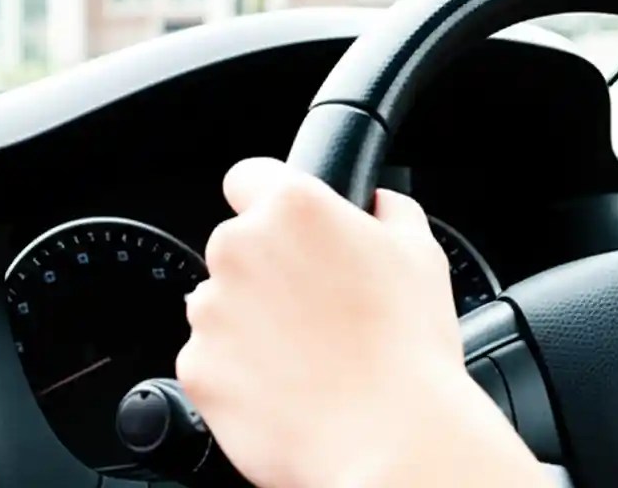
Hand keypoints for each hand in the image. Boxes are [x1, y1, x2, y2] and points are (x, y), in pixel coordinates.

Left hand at [176, 157, 511, 487]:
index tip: (290, 230)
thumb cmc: (409, 348)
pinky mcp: (197, 367)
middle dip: (269, 269)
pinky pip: (213, 358)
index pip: (249, 177)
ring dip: (253, 320)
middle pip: (237, 246)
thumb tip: (375, 205)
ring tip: (309, 354)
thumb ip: (387, 211)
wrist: (390, 440)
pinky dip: (240, 370)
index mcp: (294, 208)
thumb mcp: (420, 253)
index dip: (272, 201)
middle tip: (318, 306)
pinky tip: (289, 385)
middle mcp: (240, 248)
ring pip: (222, 303)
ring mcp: (211, 311)